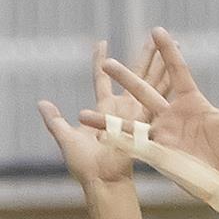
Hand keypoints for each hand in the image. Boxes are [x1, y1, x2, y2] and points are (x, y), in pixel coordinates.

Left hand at [40, 39, 167, 188]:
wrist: (103, 181)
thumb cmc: (85, 165)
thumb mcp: (65, 138)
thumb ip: (55, 120)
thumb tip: (42, 103)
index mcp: (105, 109)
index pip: (102, 79)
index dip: (101, 60)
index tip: (102, 42)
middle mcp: (124, 108)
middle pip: (136, 75)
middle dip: (146, 56)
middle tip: (153, 37)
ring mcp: (137, 113)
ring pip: (152, 81)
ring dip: (162, 63)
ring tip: (173, 44)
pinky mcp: (146, 120)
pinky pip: (157, 96)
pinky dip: (167, 81)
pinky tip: (176, 66)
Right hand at [84, 29, 218, 185]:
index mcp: (193, 103)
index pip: (177, 71)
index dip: (168, 52)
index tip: (157, 30)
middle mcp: (174, 117)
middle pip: (145, 90)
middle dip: (125, 77)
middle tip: (106, 61)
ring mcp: (164, 135)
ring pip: (131, 119)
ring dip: (109, 113)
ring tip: (84, 112)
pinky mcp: (160, 154)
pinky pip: (133, 144)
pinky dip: (115, 138)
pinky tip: (95, 133)